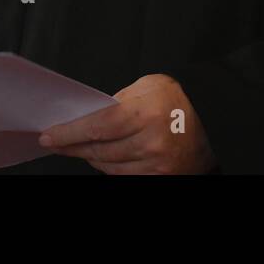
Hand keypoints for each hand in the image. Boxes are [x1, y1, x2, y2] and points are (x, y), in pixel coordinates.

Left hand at [38, 73, 215, 173]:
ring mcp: (157, 165)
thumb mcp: (147, 85)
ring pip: (109, 167)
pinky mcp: (162, 178)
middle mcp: (151, 143)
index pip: (96, 127)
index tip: (49, 136)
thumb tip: (89, 116)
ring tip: (79, 147)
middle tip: (56, 142)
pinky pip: (125, 176)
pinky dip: (110, 168)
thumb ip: (117, 100)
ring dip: (90, 157)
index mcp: (145, 114)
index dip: (68, 134)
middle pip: (99, 150)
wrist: (215, 118)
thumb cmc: (178, 98)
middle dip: (74, 146)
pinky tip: (102, 158)